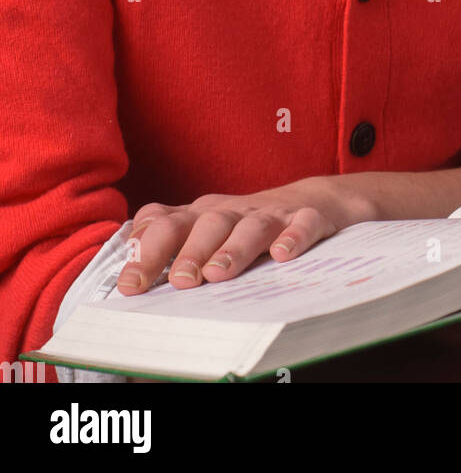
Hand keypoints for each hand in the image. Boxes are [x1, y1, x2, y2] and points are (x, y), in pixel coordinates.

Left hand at [115, 176, 376, 294]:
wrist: (311, 200)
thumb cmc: (246, 225)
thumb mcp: (204, 231)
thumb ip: (167, 245)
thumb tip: (123, 277)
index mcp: (201, 214)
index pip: (168, 225)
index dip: (147, 252)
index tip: (130, 286)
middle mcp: (232, 211)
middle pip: (208, 223)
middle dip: (190, 251)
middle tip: (179, 281)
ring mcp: (271, 213)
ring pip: (251, 226)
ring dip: (233, 248)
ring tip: (218, 274)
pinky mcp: (308, 217)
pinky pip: (303, 224)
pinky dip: (293, 237)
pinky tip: (283, 255)